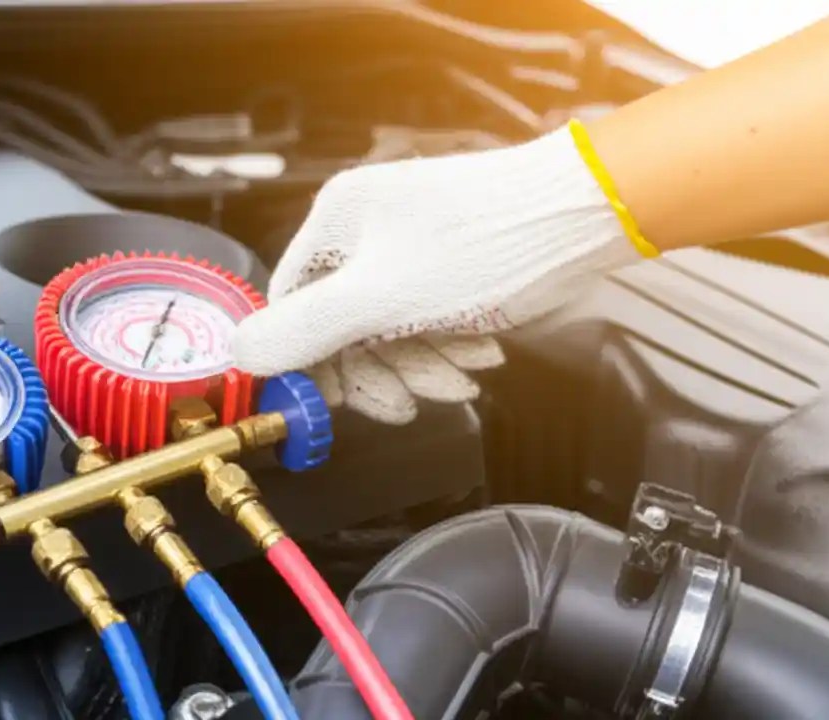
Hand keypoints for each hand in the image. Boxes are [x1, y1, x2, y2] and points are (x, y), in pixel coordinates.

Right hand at [231, 124, 641, 423]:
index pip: (291, 306)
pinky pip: (426, 318)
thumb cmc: (492, 242)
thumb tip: (240, 353)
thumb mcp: (381, 300)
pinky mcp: (449, 263)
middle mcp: (367, 228)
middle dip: (378, 371)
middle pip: (342, 324)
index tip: (329, 404)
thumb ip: (305, 330)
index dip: (308, 362)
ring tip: (459, 375)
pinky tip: (479, 352)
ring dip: (421, 363)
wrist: (588, 216)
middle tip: (406, 403)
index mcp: (337, 222)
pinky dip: (448, 343)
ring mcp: (411, 245)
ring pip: (390, 328)